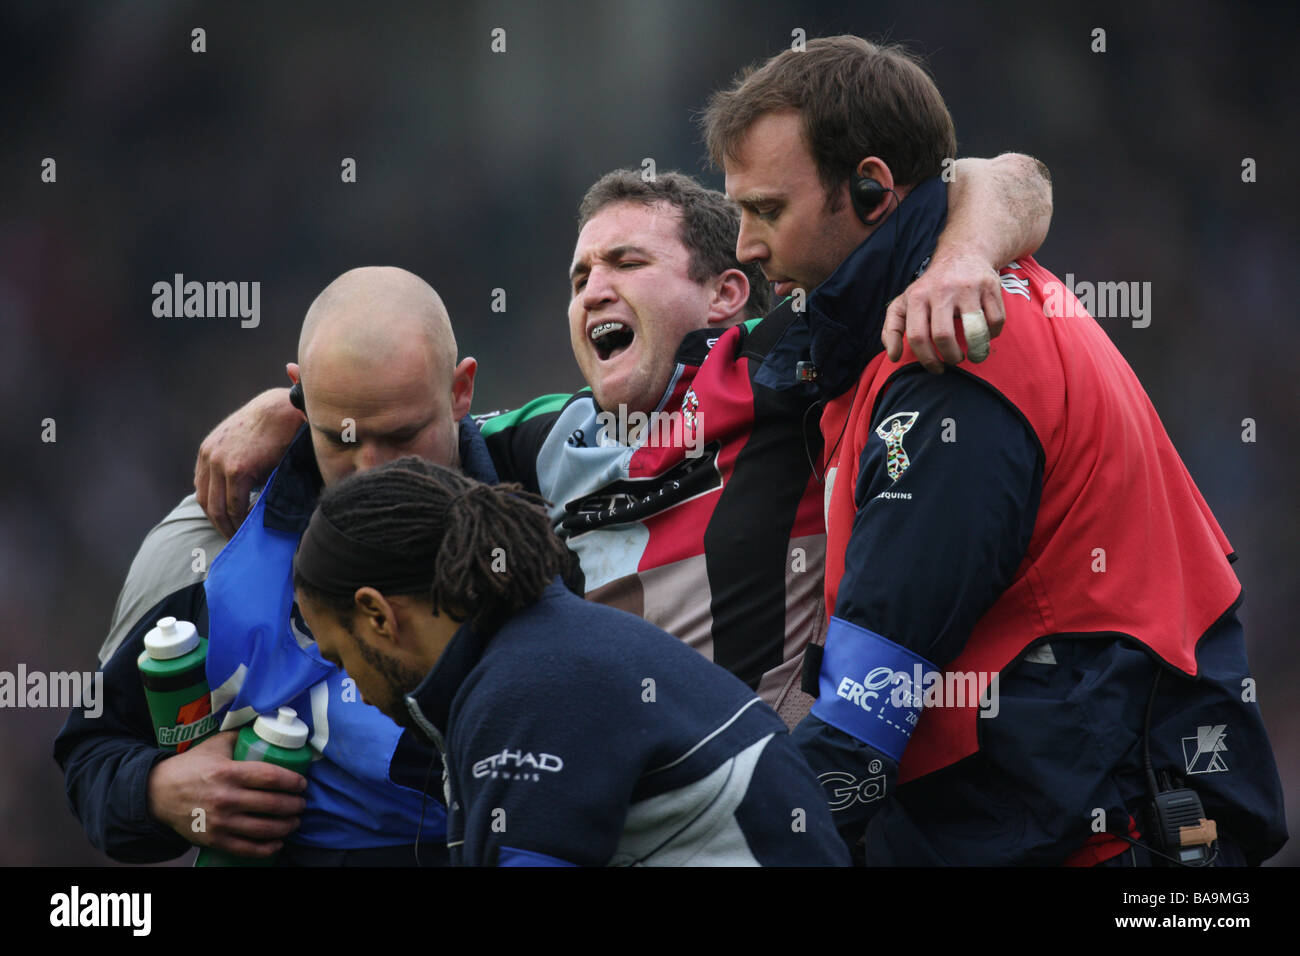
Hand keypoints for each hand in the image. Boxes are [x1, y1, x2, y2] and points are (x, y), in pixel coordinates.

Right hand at [146, 730, 307, 858]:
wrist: (157, 794)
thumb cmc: (190, 767)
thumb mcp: (215, 745)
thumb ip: (240, 736)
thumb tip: (266, 729)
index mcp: (228, 772)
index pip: (271, 777)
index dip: (292, 782)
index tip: (302, 784)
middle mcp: (226, 798)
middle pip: (273, 804)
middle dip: (295, 805)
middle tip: (303, 803)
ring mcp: (220, 822)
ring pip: (264, 828)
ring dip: (287, 826)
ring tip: (295, 821)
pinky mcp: (214, 840)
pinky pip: (247, 849)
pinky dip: (268, 848)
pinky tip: (279, 842)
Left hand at [195, 386, 302, 537]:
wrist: (282, 409)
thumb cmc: (272, 427)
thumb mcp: (245, 446)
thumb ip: (238, 468)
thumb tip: (246, 498)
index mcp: (208, 451)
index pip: (203, 490)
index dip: (214, 511)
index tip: (227, 524)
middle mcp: (208, 457)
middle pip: (207, 503)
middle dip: (219, 525)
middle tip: (233, 539)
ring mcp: (220, 463)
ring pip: (219, 508)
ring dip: (230, 527)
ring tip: (242, 538)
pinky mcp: (236, 469)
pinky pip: (236, 504)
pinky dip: (242, 519)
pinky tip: (252, 526)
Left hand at [881, 250, 1006, 373]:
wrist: (962, 252)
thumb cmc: (930, 287)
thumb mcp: (905, 301)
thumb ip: (892, 328)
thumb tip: (893, 356)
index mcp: (917, 296)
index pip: (917, 336)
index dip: (926, 359)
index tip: (936, 368)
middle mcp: (941, 290)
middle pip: (944, 336)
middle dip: (951, 357)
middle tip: (955, 360)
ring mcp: (967, 287)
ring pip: (974, 331)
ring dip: (977, 350)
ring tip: (975, 353)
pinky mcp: (990, 286)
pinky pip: (995, 321)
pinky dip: (993, 334)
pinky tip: (986, 333)